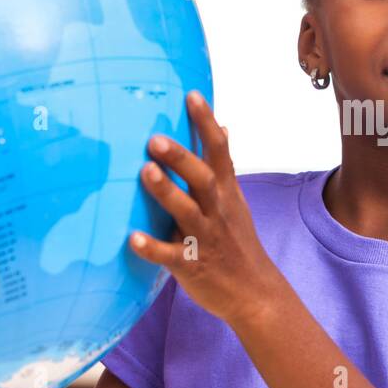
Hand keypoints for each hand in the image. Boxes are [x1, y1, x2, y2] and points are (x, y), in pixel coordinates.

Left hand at [128, 91, 286, 327]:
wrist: (256, 293)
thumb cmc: (237, 242)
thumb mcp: (236, 200)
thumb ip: (223, 167)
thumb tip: (223, 127)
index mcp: (226, 193)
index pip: (219, 151)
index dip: (206, 123)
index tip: (192, 95)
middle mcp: (216, 211)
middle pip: (202, 178)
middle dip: (182, 158)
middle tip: (155, 138)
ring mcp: (204, 238)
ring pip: (186, 212)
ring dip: (166, 191)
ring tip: (145, 172)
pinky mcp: (192, 266)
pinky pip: (170, 256)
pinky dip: (152, 247)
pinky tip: (132, 239)